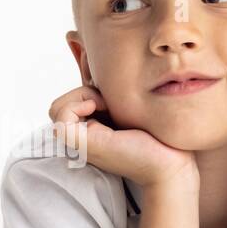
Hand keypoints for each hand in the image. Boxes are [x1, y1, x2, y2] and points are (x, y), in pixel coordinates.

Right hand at [48, 85, 197, 188]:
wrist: (169, 162)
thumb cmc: (155, 136)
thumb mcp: (125, 109)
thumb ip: (109, 95)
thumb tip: (93, 65)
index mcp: (90, 133)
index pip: (66, 104)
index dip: (84, 93)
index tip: (109, 99)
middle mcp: (81, 139)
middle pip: (58, 105)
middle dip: (80, 93)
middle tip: (106, 101)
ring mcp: (79, 144)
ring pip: (57, 108)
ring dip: (79, 97)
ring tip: (104, 105)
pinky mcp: (82, 145)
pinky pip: (60, 116)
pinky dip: (76, 104)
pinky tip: (98, 108)